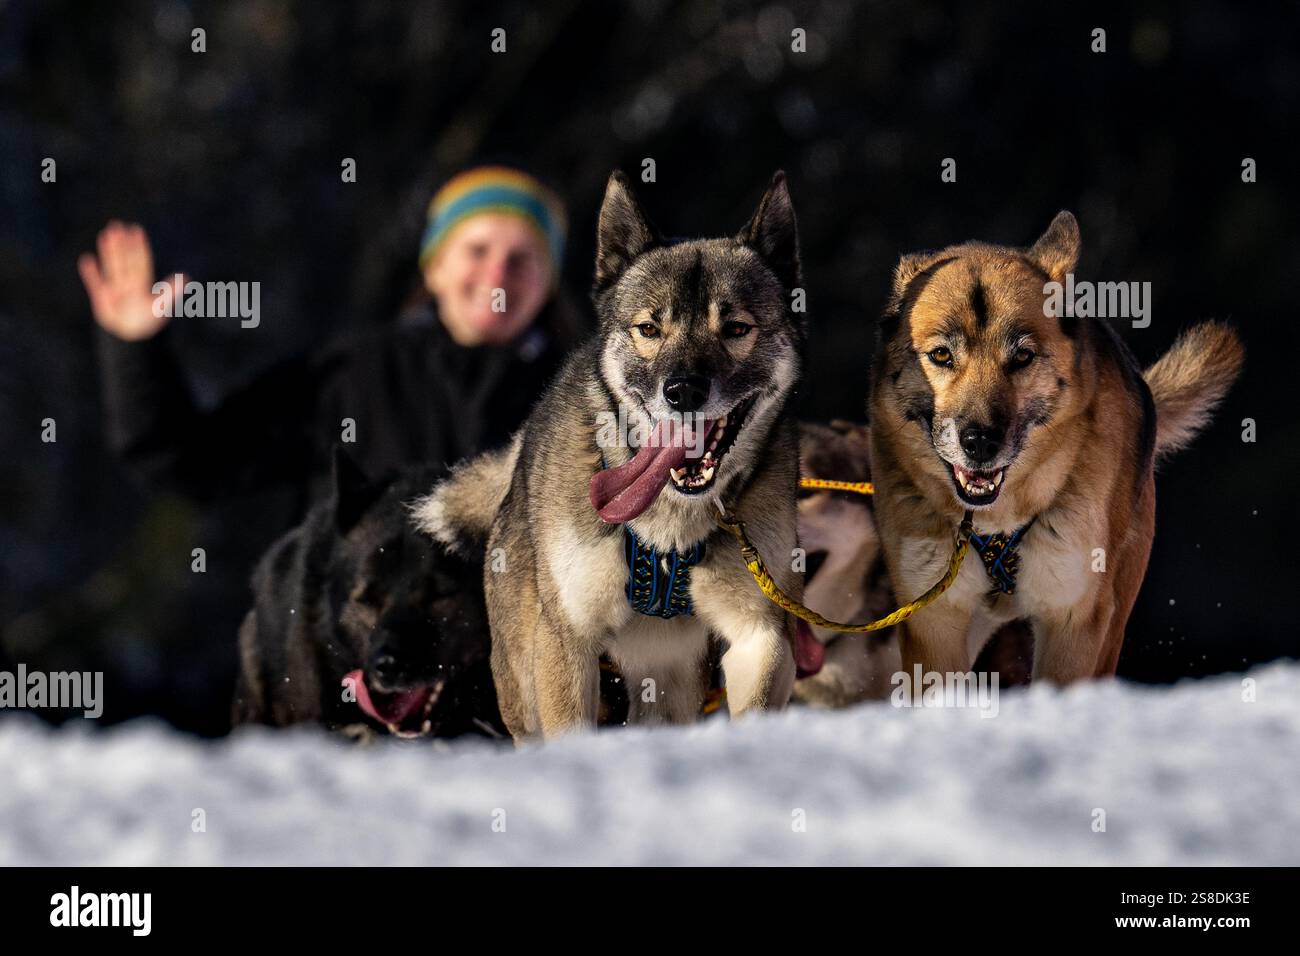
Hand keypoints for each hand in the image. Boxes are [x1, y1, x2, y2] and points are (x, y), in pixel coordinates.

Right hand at [78, 221, 183, 341]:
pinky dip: (91, 273)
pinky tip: (87, 259)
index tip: (137, 230)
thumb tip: (185, 277)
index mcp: (142, 284)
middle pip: (124, 260)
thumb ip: (170, 291)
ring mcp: (114, 288)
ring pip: (111, 266)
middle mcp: (128, 283)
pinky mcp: (101, 297)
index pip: (140, 262)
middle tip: (117, 225)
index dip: (139, 246)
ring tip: (106, 234)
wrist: (130, 335)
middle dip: (121, 243)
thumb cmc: (147, 321)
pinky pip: (95, 283)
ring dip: (108, 251)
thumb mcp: (160, 305)